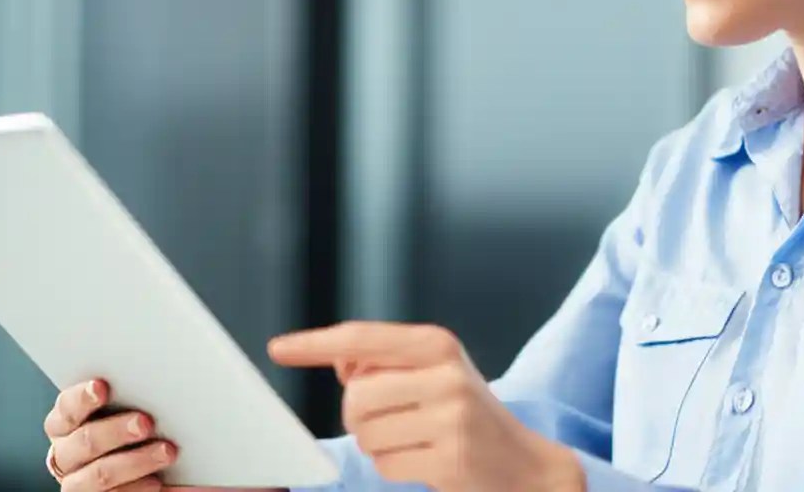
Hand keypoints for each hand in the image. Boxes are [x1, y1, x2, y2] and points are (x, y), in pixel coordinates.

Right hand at [43, 379, 177, 490]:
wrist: (130, 473)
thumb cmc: (128, 429)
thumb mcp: (121, 411)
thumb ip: (126, 397)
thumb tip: (154, 376)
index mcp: (64, 425)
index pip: (67, 408)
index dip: (82, 397)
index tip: (102, 386)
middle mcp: (65, 454)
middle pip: (85, 441)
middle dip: (116, 431)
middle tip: (146, 422)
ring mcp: (77, 483)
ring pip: (100, 474)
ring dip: (135, 462)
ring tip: (166, 452)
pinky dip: (138, 488)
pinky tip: (158, 481)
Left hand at [268, 322, 585, 491]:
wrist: (524, 462)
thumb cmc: (467, 413)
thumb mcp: (434, 372)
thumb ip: (386, 362)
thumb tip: (339, 359)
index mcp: (437, 343)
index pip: (361, 337)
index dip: (314, 343)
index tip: (279, 348)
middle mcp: (446, 373)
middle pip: (355, 395)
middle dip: (359, 415)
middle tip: (390, 420)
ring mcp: (450, 416)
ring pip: (366, 433)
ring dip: (378, 444)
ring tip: (413, 439)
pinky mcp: (450, 457)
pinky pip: (385, 464)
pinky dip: (395, 467)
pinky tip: (425, 459)